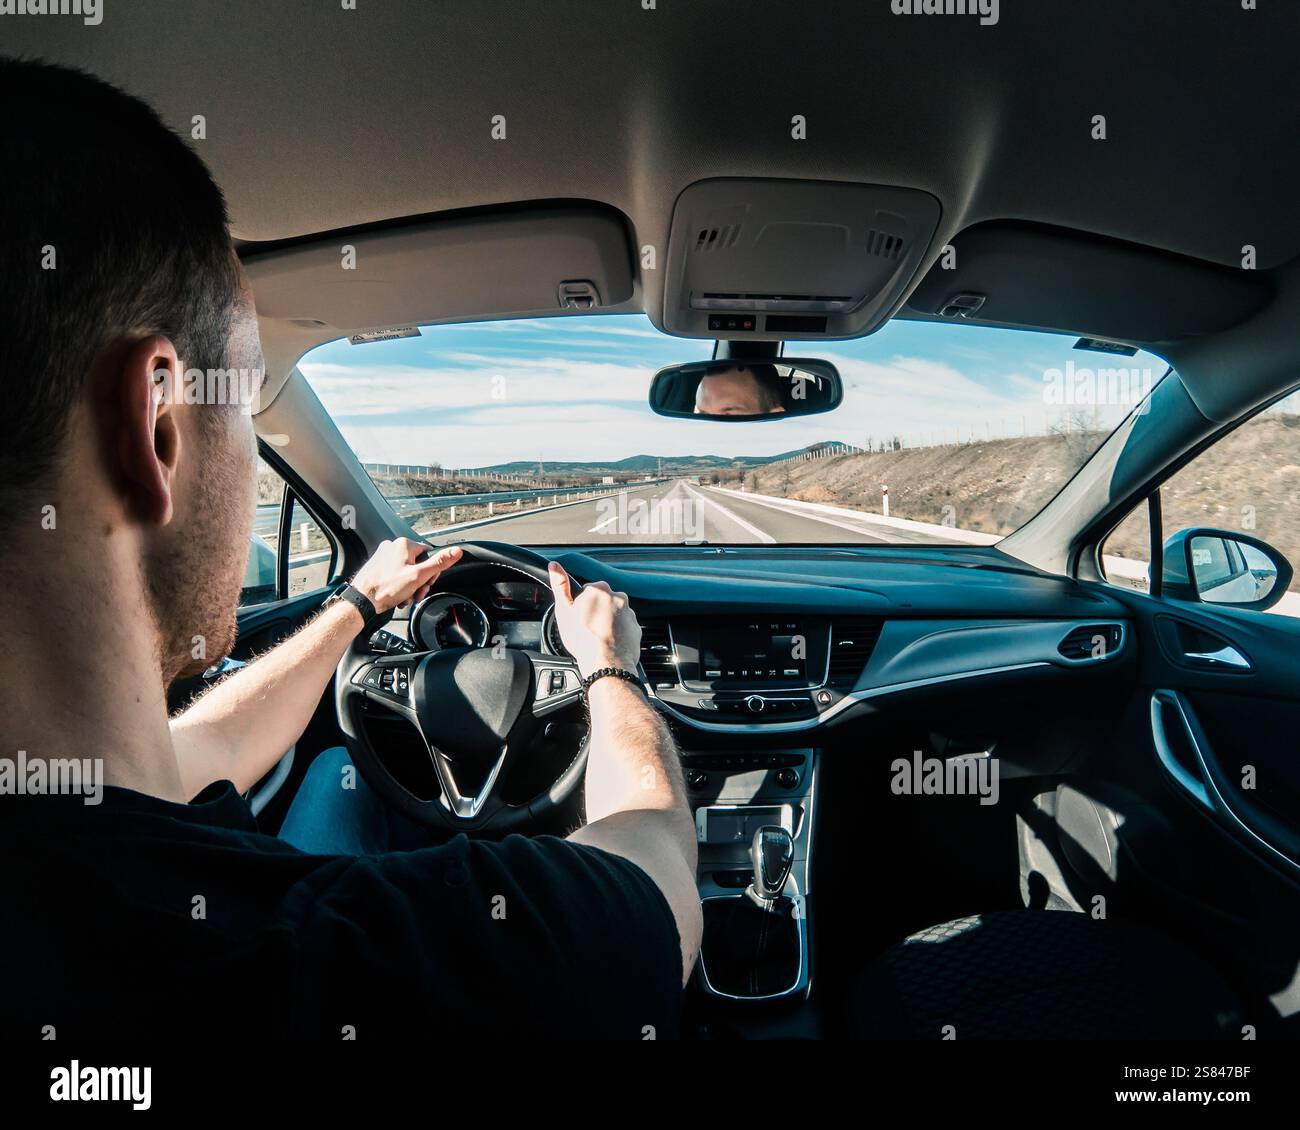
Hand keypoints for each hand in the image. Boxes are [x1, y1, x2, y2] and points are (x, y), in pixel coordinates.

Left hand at [350, 540, 462, 613]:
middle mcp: (392, 546)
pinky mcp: (377, 565)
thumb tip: (457, 551)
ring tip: (404, 597)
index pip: (428, 555)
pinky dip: (398, 585)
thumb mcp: (418, 576)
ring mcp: (383, 556)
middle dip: (419, 582)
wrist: (362, 600)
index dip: (430, 573)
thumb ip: (439, 563)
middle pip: (417, 564)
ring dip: (409, 586)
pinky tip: (396, 595)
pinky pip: (394, 574)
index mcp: (404, 544)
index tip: (424, 584)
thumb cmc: (386, 588)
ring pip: (406, 570)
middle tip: (414, 594)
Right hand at [547, 562, 640, 677]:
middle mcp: (618, 598)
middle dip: (597, 612)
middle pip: (604, 602)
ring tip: (598, 638)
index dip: (582, 604)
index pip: (589, 590)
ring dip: (608, 622)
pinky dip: (619, 633)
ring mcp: (629, 613)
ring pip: (616, 614)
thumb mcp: (564, 610)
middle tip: (588, 628)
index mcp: (600, 590)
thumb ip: (560, 586)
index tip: (579, 616)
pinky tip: (609, 643)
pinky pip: (625, 628)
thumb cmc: (583, 639)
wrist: (606, 664)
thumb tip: (554, 566)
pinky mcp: (636, 628)